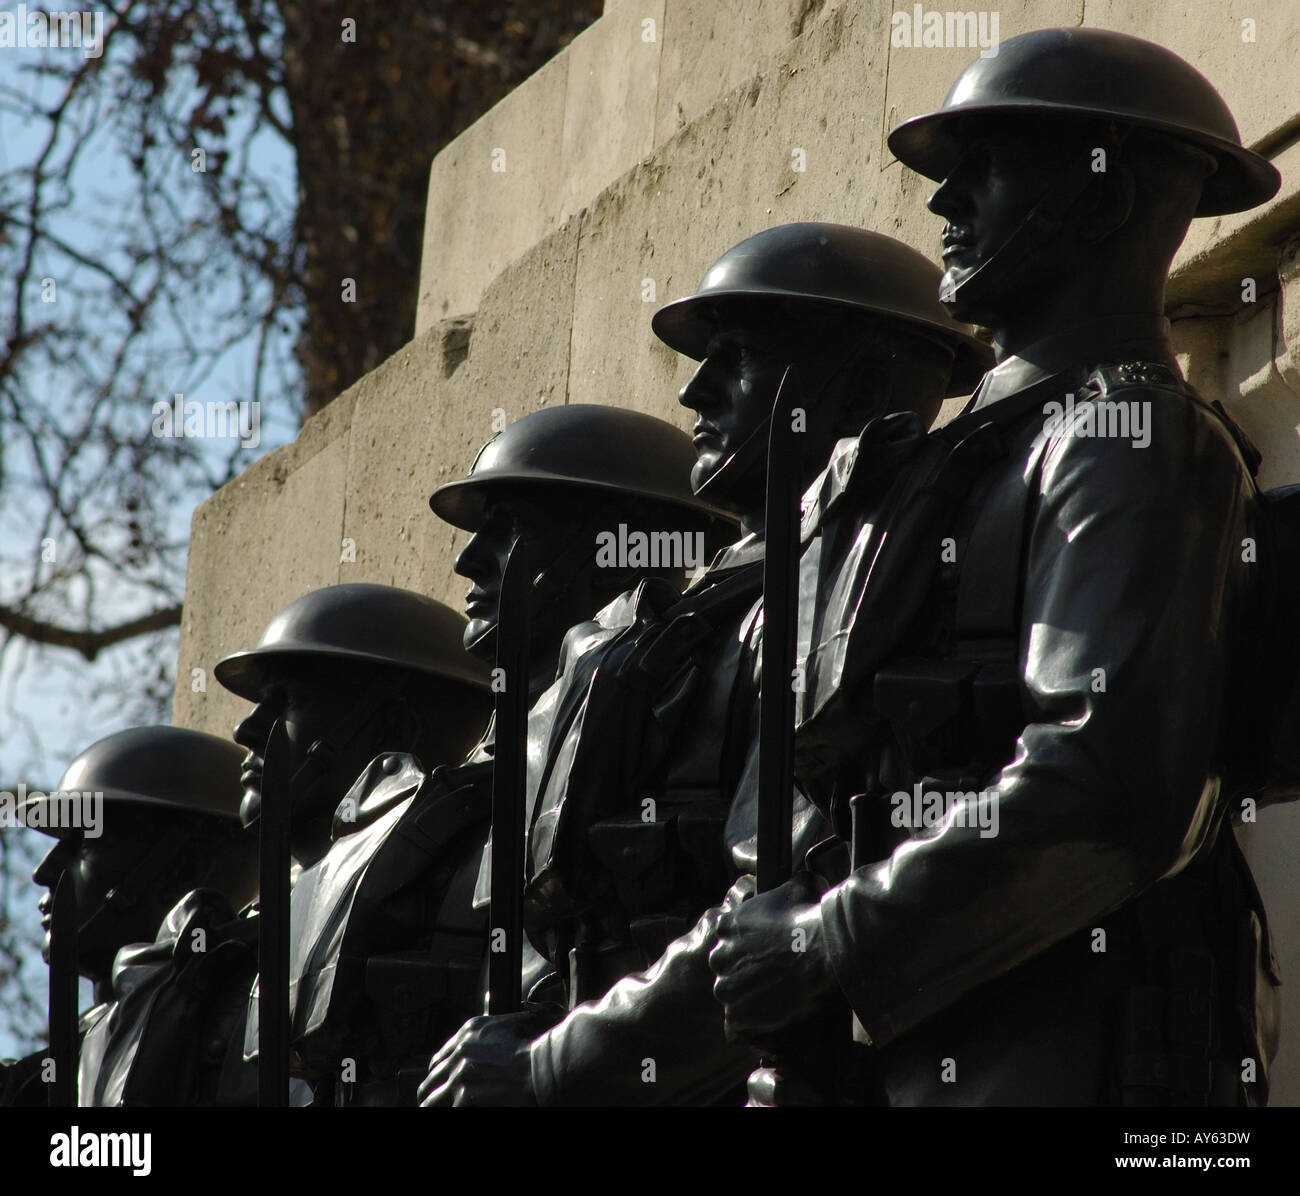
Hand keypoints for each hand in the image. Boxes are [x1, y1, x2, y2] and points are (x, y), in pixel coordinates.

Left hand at [418, 1013, 539, 1106]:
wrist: (537, 1067)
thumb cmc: (529, 1048)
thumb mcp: (508, 1023)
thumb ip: (491, 1024)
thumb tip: (487, 1009)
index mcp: (467, 1033)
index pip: (438, 1059)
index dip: (436, 1074)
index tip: (438, 1083)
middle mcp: (459, 1053)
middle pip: (431, 1079)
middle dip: (430, 1092)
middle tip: (430, 1100)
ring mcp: (459, 1076)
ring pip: (431, 1100)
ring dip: (432, 1105)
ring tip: (431, 1109)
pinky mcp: (465, 1097)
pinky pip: (449, 1109)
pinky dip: (451, 1110)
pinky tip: (457, 1109)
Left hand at [707, 872, 836, 1044]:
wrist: (818, 952)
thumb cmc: (808, 919)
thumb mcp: (796, 887)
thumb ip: (790, 882)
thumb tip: (805, 875)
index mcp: (726, 925)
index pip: (728, 941)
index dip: (748, 949)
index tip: (766, 954)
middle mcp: (718, 954)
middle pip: (726, 968)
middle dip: (743, 973)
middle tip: (770, 978)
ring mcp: (725, 984)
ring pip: (731, 994)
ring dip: (747, 997)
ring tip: (773, 997)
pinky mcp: (735, 1011)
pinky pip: (738, 1020)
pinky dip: (752, 1020)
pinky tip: (772, 1012)